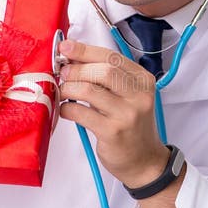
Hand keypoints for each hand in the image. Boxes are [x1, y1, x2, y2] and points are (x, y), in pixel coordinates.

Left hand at [58, 39, 167, 187]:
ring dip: (69, 88)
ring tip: (63, 91)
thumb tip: (73, 59)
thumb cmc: (131, 126)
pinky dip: (67, 108)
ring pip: (89, 90)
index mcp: (143, 80)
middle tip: (63, 73)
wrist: (144, 161)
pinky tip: (66, 110)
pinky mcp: (113, 132)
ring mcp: (127, 114)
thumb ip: (107, 78)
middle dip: (77, 69)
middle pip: (103, 70)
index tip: (65, 46)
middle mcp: (139, 95)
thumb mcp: (128, 97)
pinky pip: (81, 112)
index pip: (112, 57)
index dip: (85, 50)